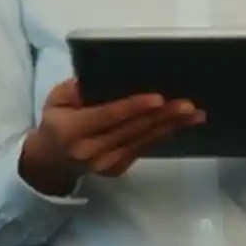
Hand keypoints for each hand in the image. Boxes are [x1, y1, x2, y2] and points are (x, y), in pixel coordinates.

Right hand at [20, 79, 204, 195]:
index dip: (134, 107)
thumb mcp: (55, 100)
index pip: (108, 116)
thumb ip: (75, 88)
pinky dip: (164, 134)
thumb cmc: (56, 122)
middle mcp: (91, 151)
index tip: (157, 99)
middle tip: (187, 104)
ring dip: (171, 126)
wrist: (50, 162)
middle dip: (162, 116)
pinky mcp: (118, 169)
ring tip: (194, 114)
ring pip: (143, 141)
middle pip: (132, 130)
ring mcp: (107, 164)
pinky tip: (182, 124)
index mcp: (73, 131)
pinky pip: (144, 148)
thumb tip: (101, 76)